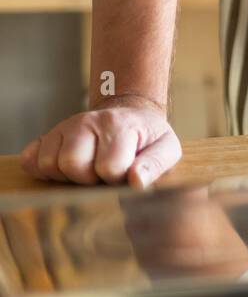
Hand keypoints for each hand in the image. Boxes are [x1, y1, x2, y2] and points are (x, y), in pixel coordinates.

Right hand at [19, 95, 181, 187]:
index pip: (108, 167)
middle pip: (72, 164)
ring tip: (88, 169)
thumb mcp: (166, 148)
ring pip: (49, 164)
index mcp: (118, 124)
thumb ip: (156, 164)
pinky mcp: (49, 136)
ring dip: (67, 176)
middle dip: (89, 178)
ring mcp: (65, 127)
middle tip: (103, 173)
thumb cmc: (147, 138)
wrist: (130, 115)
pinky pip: (32, 160)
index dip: (117, 178)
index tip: (125, 171)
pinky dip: (44, 171)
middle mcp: (88, 121)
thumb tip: (136, 181)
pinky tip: (65, 169)